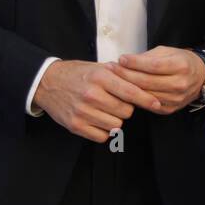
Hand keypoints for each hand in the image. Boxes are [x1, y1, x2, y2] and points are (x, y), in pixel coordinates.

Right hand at [34, 59, 161, 141]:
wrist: (47, 83)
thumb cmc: (77, 74)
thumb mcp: (98, 67)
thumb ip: (119, 74)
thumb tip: (144, 81)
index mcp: (100, 78)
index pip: (130, 92)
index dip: (146, 99)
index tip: (156, 104)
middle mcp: (92, 95)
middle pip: (126, 111)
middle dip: (126, 108)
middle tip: (117, 102)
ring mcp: (82, 112)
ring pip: (115, 125)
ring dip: (115, 119)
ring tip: (105, 110)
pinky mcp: (75, 126)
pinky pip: (102, 136)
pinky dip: (104, 130)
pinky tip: (98, 119)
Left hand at [107, 46, 204, 114]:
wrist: (200, 78)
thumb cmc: (181, 61)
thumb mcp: (168, 52)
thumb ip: (148, 57)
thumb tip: (126, 61)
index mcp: (181, 66)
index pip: (154, 66)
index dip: (136, 62)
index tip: (121, 58)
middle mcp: (180, 84)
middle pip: (147, 81)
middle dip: (126, 75)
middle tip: (110, 68)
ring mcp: (175, 99)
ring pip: (145, 94)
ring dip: (126, 87)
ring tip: (113, 79)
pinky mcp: (169, 109)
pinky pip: (147, 104)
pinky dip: (134, 98)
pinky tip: (123, 91)